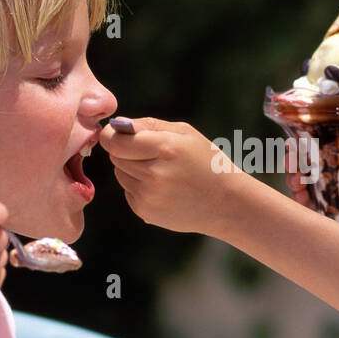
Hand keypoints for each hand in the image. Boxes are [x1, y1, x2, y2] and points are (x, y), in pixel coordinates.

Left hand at [101, 117, 248, 235]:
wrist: (226, 202)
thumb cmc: (206, 161)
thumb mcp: (185, 133)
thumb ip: (149, 125)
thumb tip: (117, 125)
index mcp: (165, 148)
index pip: (115, 141)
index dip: (112, 135)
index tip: (117, 134)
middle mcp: (154, 174)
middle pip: (115, 156)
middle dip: (125, 151)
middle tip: (148, 152)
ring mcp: (149, 196)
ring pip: (120, 174)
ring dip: (131, 169)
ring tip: (160, 171)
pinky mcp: (145, 212)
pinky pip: (128, 191)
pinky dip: (139, 186)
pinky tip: (163, 187)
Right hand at [287, 133, 338, 249]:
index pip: (324, 134)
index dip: (308, 132)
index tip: (299, 135)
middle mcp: (337, 164)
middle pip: (306, 155)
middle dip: (294, 155)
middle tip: (293, 160)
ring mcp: (331, 186)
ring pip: (302, 177)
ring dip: (293, 177)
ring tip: (296, 182)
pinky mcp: (328, 207)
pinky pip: (308, 201)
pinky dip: (300, 199)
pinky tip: (302, 198)